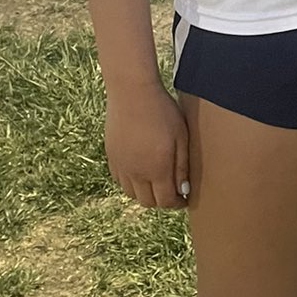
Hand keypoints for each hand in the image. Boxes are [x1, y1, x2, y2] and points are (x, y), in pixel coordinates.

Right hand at [105, 79, 190, 209]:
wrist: (132, 92)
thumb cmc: (162, 112)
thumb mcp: (181, 138)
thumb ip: (182, 166)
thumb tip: (183, 190)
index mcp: (157, 170)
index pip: (165, 201)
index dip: (176, 204)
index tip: (184, 199)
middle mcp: (136, 173)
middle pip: (147, 202)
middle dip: (161, 201)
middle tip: (172, 192)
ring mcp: (121, 166)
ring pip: (132, 194)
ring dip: (145, 194)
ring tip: (157, 182)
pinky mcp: (112, 157)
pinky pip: (120, 180)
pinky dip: (131, 183)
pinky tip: (140, 171)